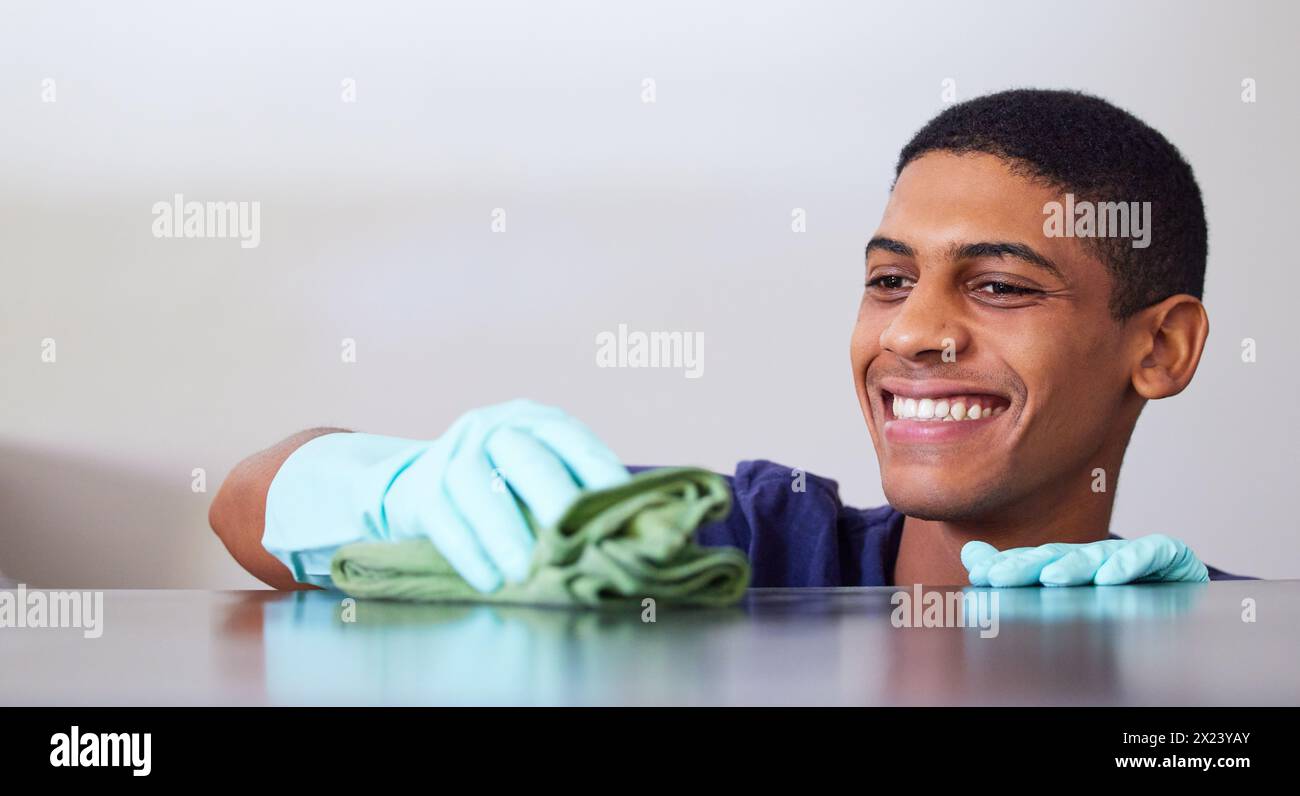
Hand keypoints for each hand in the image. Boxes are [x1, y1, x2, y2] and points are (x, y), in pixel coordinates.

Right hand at [385, 399, 628, 592]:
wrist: (421, 486)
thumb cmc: (503, 490)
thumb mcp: (539, 480)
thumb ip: (576, 496)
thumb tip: (629, 532)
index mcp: (535, 421)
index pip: (570, 438)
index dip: (597, 470)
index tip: (622, 506)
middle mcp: (494, 426)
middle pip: (521, 454)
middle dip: (549, 494)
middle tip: (569, 535)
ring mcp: (453, 452)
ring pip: (474, 483)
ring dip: (501, 531)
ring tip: (524, 574)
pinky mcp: (421, 487)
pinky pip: (441, 516)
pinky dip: (467, 552)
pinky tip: (490, 581)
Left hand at [960, 534, 1209, 586]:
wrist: (1192, 609)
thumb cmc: (1127, 606)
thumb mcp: (1072, 597)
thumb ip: (1022, 573)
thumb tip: (973, 556)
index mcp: (1074, 566)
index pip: (1035, 564)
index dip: (1009, 567)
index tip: (981, 575)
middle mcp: (1100, 558)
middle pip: (1059, 558)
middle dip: (1028, 566)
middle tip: (1001, 577)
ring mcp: (1135, 556)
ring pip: (1100, 557)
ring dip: (1075, 567)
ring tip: (1052, 578)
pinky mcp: (1172, 557)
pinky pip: (1152, 554)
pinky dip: (1131, 564)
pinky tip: (1112, 578)